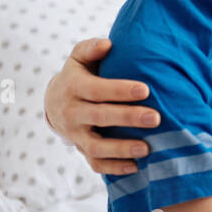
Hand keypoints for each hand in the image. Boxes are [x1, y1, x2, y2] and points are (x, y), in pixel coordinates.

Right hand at [42, 38, 160, 174]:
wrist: (55, 101)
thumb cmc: (79, 74)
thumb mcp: (79, 58)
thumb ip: (91, 48)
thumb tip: (107, 44)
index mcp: (73, 87)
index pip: (96, 90)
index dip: (119, 90)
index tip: (145, 90)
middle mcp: (71, 112)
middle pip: (100, 117)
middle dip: (128, 118)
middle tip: (156, 118)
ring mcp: (75, 134)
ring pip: (95, 146)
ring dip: (121, 149)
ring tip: (147, 149)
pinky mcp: (81, 149)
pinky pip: (95, 163)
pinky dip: (114, 168)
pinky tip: (136, 167)